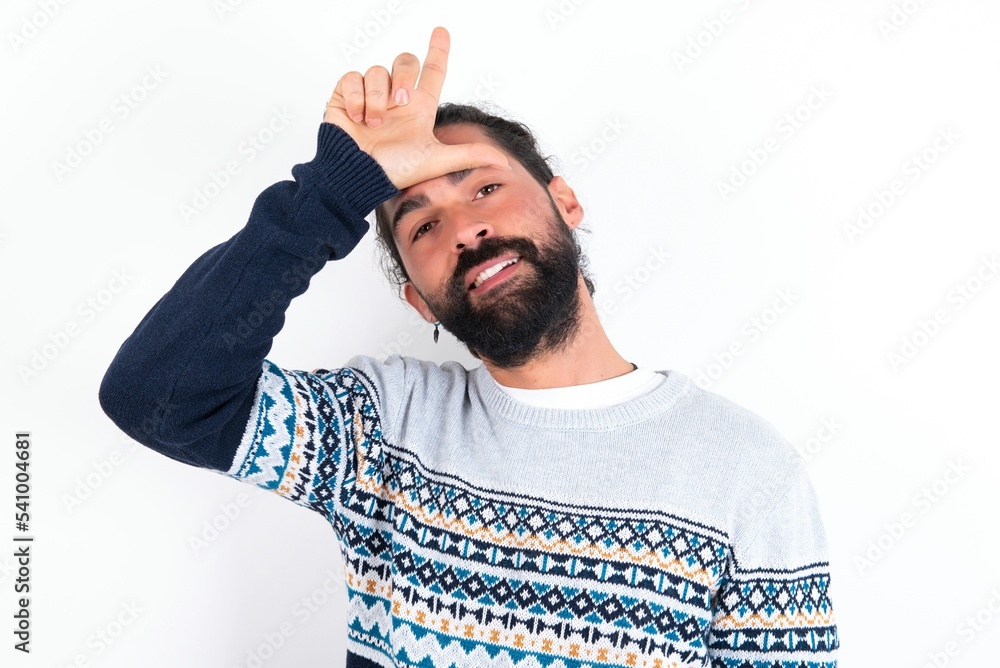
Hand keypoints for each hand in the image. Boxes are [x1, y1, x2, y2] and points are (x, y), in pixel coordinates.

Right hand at [323, 27, 509, 188]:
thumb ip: (468, 155)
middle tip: (399, 104)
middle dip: (403, 78)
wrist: (358, 175)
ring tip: (373, 124)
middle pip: (405, 61)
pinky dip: (356, 97)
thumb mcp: (435, 159)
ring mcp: (370, 96)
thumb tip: (502, 159)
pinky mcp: (346, 97)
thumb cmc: (395, 170)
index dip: (438, 50)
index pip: (432, 72)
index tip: (441, 31)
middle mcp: (395, 99)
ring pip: (377, 70)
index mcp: (418, 109)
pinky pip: (352, 78)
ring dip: (376, 98)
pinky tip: (358, 118)